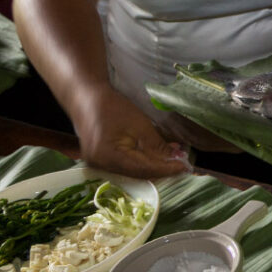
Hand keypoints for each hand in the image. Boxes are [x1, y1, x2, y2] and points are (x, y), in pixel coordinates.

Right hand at [71, 86, 190, 178]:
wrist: (85, 97)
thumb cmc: (112, 107)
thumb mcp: (139, 124)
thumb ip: (157, 144)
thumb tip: (176, 157)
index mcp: (109, 157)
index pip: (144, 170)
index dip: (166, 169)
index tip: (185, 167)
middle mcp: (101, 167)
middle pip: (138, 174)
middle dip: (162, 169)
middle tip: (183, 164)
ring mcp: (98, 166)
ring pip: (132, 172)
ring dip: (153, 166)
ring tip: (174, 159)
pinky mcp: (100, 162)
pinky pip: (125, 167)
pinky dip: (142, 163)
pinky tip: (157, 157)